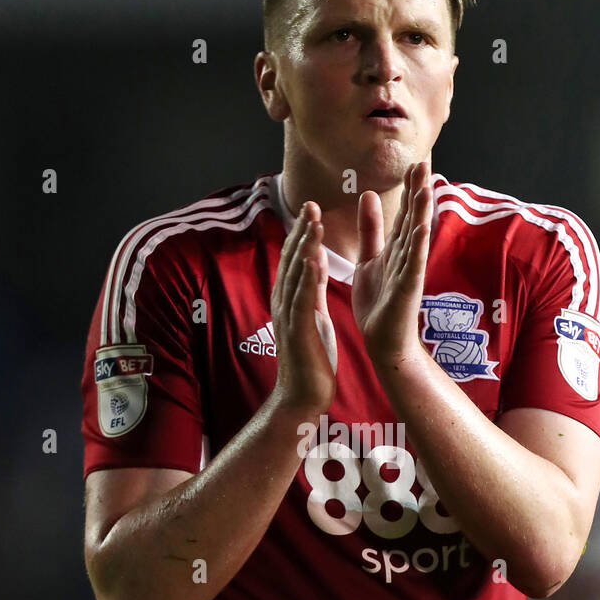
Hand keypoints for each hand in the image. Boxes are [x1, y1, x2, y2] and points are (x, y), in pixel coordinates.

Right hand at [270, 202, 336, 415]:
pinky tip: (314, 259)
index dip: (303, 233)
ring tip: (313, 221)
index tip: (312, 209)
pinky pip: (303, 299)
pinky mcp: (298, 330)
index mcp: (289, 299)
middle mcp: (284, 303)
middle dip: (302, 231)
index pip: (295, 259)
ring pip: (296, 274)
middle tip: (311, 203)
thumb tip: (315, 262)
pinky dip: (307, 278)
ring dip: (305, 246)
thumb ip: (312, 290)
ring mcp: (289, 316)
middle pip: (292, 260)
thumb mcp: (313, 316)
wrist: (302, 396)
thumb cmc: (310, 360)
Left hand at [351, 160, 432, 366]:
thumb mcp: (370, 258)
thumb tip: (368, 193)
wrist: (383, 340)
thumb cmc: (379, 302)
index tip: (415, 160)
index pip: (405, 211)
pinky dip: (418, 246)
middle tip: (424, 160)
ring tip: (426, 186)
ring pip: (415, 236)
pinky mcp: (408, 289)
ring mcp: (409, 271)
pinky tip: (422, 228)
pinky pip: (413, 264)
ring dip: (421, 212)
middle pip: (413, 217)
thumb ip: (370, 229)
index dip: (409, 187)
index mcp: (396, 247)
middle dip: (418, 190)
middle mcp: (406, 255)